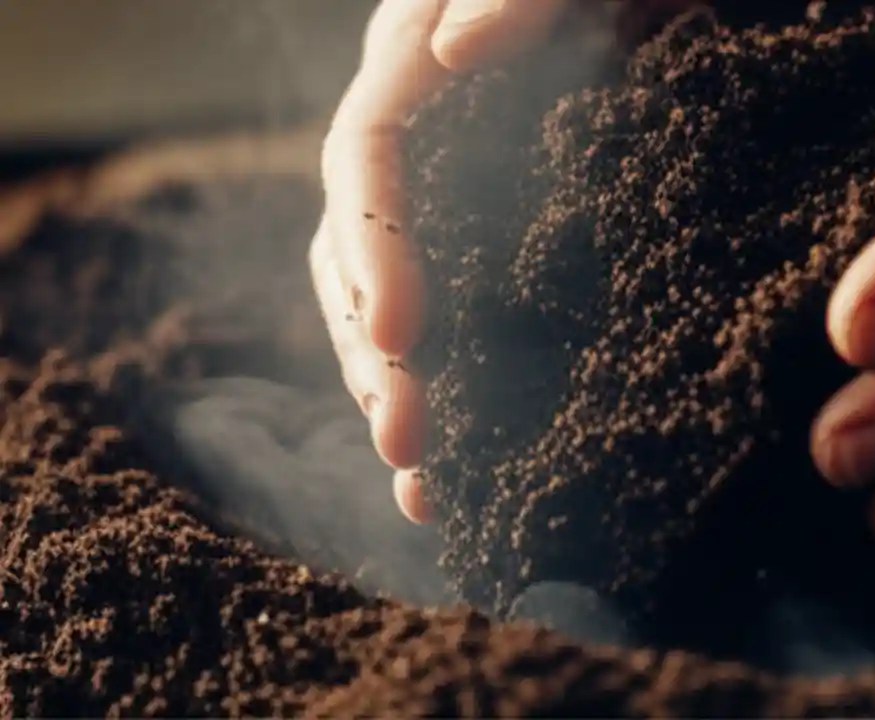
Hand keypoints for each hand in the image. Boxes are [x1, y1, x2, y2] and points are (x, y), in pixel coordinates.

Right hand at [310, 0, 699, 523]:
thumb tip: (445, 58)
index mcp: (414, 67)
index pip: (365, 162)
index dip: (375, 249)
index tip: (399, 334)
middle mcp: (417, 140)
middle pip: (357, 252)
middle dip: (376, 354)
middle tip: (408, 444)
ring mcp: (450, 193)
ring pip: (389, 303)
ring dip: (401, 394)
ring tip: (425, 485)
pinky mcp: (493, 240)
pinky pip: (455, 319)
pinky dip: (457, 393)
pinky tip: (469, 467)